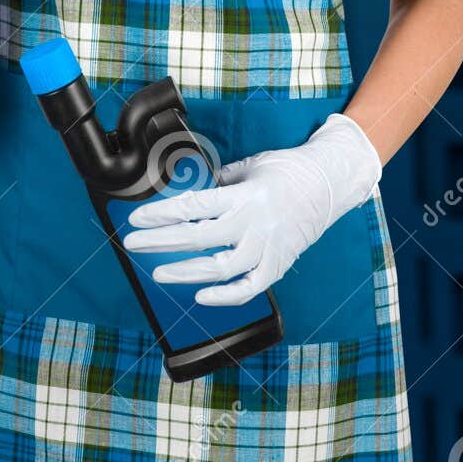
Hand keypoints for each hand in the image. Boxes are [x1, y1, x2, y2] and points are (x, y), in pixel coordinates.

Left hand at [121, 113, 381, 305]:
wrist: (330, 184)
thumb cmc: (287, 169)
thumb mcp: (250, 165)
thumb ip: (221, 182)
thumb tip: (193, 193)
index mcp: (244, 196)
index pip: (193, 207)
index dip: (161, 214)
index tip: (136, 217)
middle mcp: (254, 225)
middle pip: (198, 238)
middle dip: (160, 242)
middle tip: (132, 243)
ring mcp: (267, 248)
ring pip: (219, 269)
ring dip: (185, 273)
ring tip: (159, 272)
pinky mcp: (278, 265)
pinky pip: (248, 288)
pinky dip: (224, 296)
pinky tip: (200, 296)